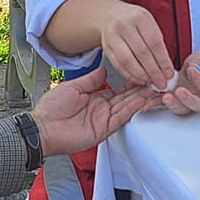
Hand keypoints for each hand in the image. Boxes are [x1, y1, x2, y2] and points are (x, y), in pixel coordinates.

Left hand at [32, 68, 156, 155]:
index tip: (143, 74)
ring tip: (154, 89)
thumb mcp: (73, 86)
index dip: (131, 83)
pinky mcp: (104, 129)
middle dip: (141, 90)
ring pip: (127, 107)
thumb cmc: (52, 108)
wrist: (43, 127)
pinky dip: (131, 109)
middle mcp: (102, 109)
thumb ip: (91, 80)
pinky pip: (120, 118)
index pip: (119, 90)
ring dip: (140, 99)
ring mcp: (104, 119)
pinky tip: (141, 101)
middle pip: (126, 98)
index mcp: (95, 97)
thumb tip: (103, 70)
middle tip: (156, 81)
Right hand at [98, 3, 174, 91]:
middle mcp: (124, 25)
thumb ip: (158, 44)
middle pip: (141, 53)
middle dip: (153, 71)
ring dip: (141, 75)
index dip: (163, 61)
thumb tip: (167, 69)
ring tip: (151, 82)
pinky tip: (139, 80)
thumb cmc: (135, 22)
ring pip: (128, 61)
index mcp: (140, 17)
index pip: (154, 42)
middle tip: (162, 83)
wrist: (111, 16)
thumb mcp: (149, 25)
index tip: (169, 74)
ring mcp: (112, 36)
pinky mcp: (106, 47)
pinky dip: (130, 75)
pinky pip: (118, 65)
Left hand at [160, 52, 199, 115]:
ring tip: (164, 98)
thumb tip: (194, 67)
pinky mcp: (172, 101)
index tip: (191, 70)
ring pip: (181, 108)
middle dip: (187, 99)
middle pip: (196, 105)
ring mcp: (185, 102)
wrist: (194, 72)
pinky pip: (164, 105)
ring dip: (172, 104)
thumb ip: (199, 62)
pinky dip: (155, 103)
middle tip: (179, 91)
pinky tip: (149, 101)